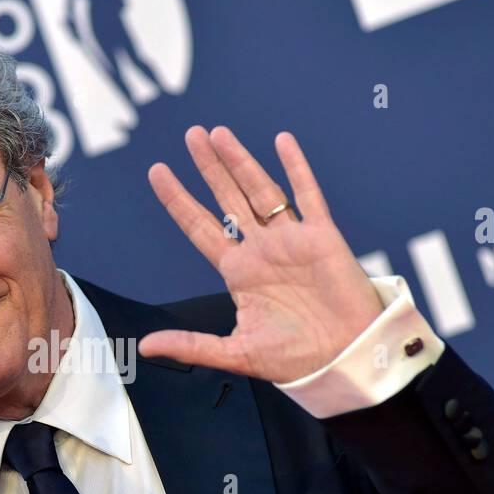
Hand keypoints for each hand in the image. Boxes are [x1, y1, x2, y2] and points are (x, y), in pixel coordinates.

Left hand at [139, 126, 384, 382]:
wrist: (346, 358)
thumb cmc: (296, 359)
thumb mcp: (236, 352)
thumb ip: (192, 345)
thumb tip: (146, 346)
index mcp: (239, 272)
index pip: (201, 227)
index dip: (178, 200)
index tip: (157, 172)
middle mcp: (261, 250)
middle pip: (228, 199)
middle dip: (209, 168)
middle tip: (191, 135)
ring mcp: (291, 240)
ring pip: (261, 190)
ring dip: (241, 161)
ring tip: (219, 133)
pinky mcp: (322, 236)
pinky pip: (307, 195)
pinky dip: (296, 168)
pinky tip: (282, 142)